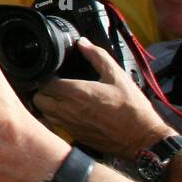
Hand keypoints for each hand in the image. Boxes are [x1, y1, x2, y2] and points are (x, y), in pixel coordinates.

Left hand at [33, 39, 171, 157]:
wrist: (143, 138)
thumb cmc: (132, 108)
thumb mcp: (117, 75)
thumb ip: (97, 56)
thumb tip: (83, 43)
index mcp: (76, 93)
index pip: (44, 82)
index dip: (46, 76)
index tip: (55, 73)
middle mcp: (67, 110)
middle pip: (38, 99)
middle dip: (43, 90)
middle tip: (55, 85)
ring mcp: (69, 125)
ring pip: (44, 113)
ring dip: (48, 105)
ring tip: (60, 98)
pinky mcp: (75, 136)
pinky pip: (56, 125)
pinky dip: (57, 118)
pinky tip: (70, 112)